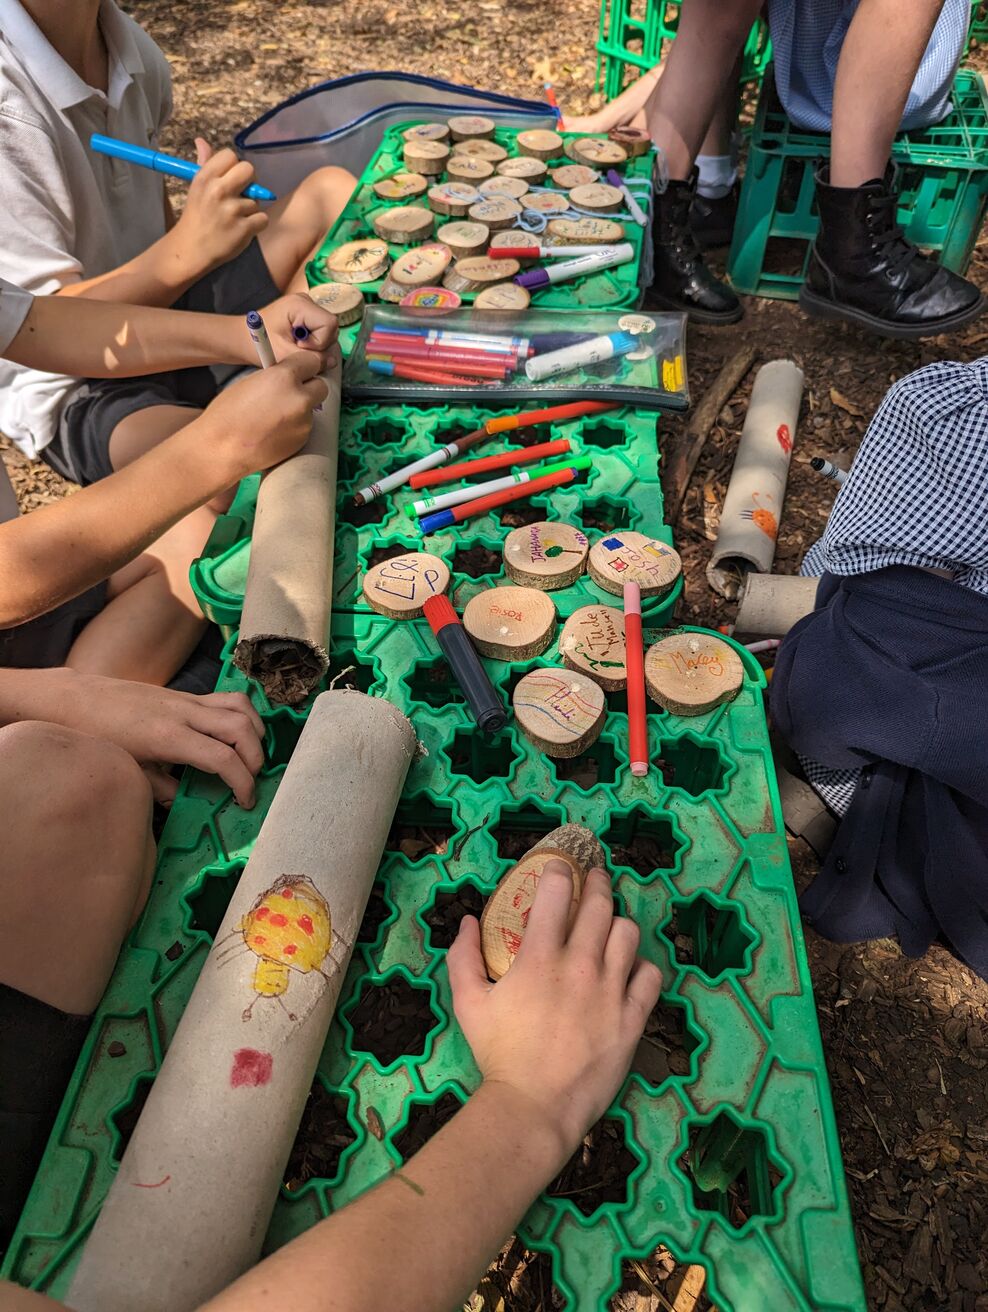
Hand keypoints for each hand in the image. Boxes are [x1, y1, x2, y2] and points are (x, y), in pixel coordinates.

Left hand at [45, 671, 264, 807]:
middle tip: (251, 780)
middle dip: (256, 758)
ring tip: (251, 756)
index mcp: (168, 737)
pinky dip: (244, 716)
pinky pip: (228, 698)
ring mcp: (188, 699)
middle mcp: (184, 713)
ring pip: (241, 706)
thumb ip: (162, 790)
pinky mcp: (188, 694)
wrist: (78, 700)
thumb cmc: (98, 736)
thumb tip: (187, 805)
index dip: (242, 783)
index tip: (245, 801)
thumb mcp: (130, 771)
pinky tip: (238, 734)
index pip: (222, 759)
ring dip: (256, 732)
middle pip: (241, 728)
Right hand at [166, 139, 268, 277]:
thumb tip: (201, 141)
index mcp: (205, 178)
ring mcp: (232, 210)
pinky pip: (262, 218)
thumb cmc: (197, 216)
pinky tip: (243, 229)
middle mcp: (218, 190)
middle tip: (242, 193)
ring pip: (257, 199)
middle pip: (249, 169)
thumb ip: (204, 164)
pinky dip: (256, 225)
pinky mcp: (243, 229)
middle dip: (250, 181)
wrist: (192, 250)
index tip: (231, 178)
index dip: (234, 166)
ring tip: (235, 218)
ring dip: (250, 208)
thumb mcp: (196, 188)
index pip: (230, 155)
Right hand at [196, 353, 330, 481]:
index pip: (312, 361)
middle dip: (309, 387)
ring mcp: (304, 422)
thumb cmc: (227, 413)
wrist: (222, 449)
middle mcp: (300, 398)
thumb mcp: (251, 382)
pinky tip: (274, 430)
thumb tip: (291, 376)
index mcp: (284, 377)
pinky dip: (294, 426)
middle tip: (291, 392)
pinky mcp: (303, 440)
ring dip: (299, 409)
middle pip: (321, 386)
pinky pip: (304, 426)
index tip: (300, 370)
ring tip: (273, 416)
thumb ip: (276, 376)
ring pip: (311, 408)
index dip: (304, 366)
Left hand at [255, 293, 340, 370]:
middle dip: (318, 345)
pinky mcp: (307, 314)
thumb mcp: (284, 355)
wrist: (243, 338)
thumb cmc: (258, 344)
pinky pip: (321, 332)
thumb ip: (311, 359)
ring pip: (328, 332)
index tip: (298, 347)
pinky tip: (296, 344)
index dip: (320, 342)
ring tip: (294, 346)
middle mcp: (307, 300)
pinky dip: (312, 343)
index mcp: (300, 304)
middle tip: (294, 348)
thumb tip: (333, 361)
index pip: (330, 324)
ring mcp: (308, 306)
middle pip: (331, 328)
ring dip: (315, 346)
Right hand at [448, 863, 661, 1157]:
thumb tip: (467, 922)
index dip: (560, 872)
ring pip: (628, 933)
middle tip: (594, 880)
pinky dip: (641, 966)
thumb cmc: (499, 1054)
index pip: (558, 893)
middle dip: (597, 883)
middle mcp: (581, 965)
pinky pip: (650, 976)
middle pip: (600, 905)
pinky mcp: (633, 1018)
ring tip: (611, 926)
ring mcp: (611, 991)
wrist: (535, 1107)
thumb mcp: (468, 1004)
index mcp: (540, 957)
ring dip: (618, 923)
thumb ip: (463, 958)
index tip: (559, 868)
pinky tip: (630, 970)